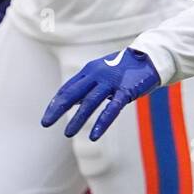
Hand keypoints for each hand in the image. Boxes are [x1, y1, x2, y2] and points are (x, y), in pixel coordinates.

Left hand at [41, 48, 159, 141]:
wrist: (148, 58)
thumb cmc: (122, 68)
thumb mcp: (102, 73)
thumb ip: (87, 85)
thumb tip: (73, 101)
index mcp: (89, 70)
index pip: (68, 88)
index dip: (56, 102)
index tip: (48, 115)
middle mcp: (97, 74)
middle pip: (73, 93)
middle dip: (58, 109)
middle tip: (45, 123)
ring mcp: (111, 82)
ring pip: (90, 102)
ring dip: (77, 119)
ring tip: (67, 133)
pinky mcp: (126, 91)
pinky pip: (112, 109)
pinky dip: (102, 122)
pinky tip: (93, 136)